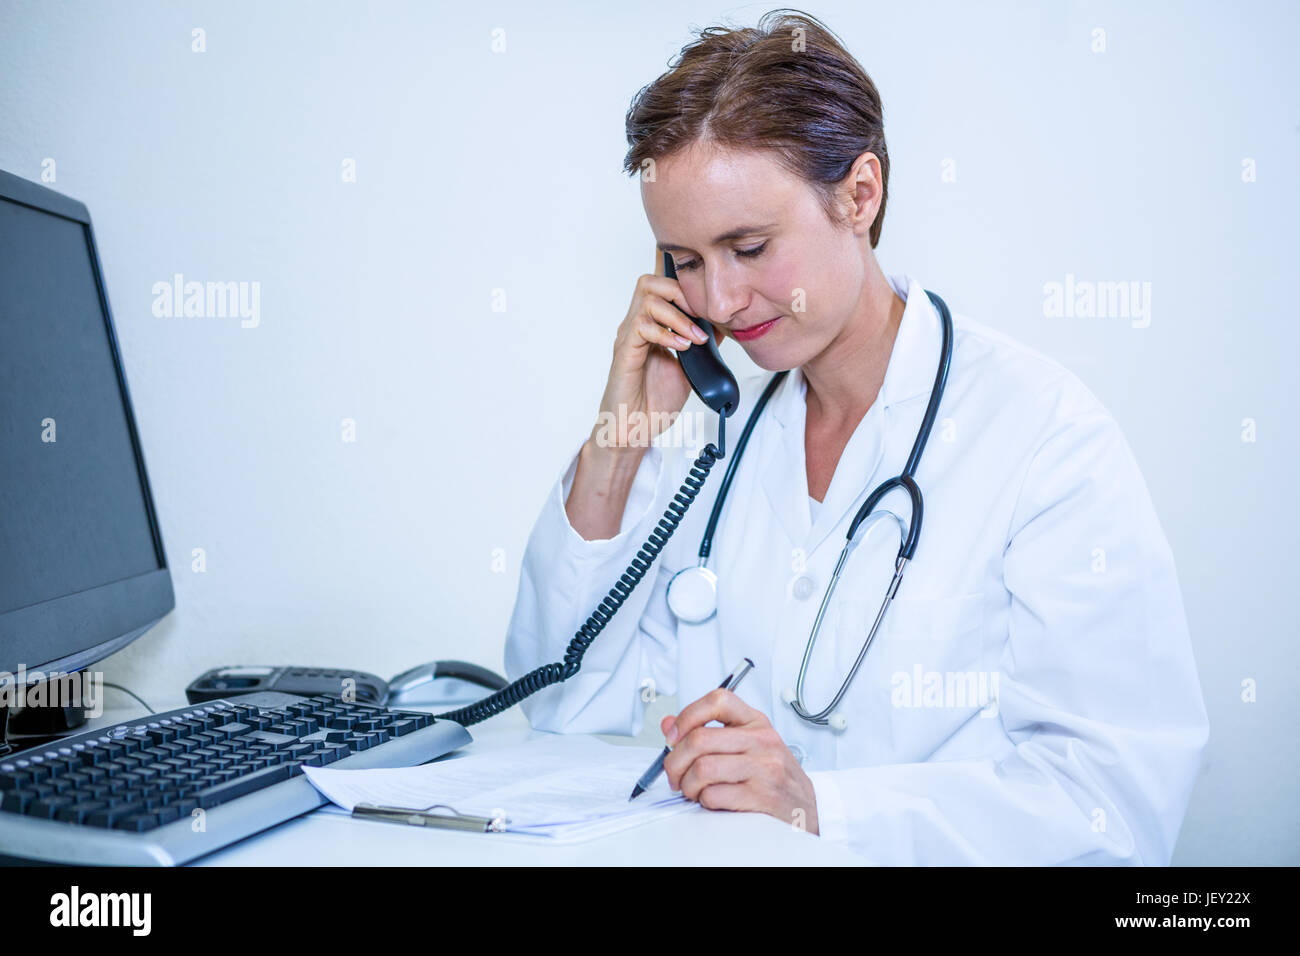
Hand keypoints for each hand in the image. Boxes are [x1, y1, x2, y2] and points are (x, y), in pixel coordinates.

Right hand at [592, 262, 711, 451]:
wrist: (635, 430)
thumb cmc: (655, 401)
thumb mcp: (690, 367)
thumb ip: (702, 344)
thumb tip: (724, 326)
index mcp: (650, 326)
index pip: (660, 286)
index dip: (682, 282)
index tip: (707, 299)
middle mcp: (636, 326)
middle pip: (650, 281)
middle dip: (681, 291)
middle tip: (701, 314)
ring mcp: (628, 337)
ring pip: (647, 299)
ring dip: (679, 316)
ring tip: (696, 337)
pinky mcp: (624, 353)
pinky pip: (641, 327)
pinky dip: (667, 333)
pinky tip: (682, 348)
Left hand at [660, 688, 818, 834]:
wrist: (808, 808)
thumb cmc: (773, 775)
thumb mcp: (747, 745)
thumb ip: (708, 731)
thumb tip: (669, 724)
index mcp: (756, 721)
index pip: (718, 700)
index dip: (687, 716)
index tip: (674, 736)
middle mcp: (762, 740)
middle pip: (699, 739)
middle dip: (674, 762)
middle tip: (674, 775)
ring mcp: (764, 768)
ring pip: (702, 768)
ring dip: (688, 785)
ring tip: (692, 790)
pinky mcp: (762, 796)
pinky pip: (714, 795)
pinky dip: (704, 802)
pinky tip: (712, 801)